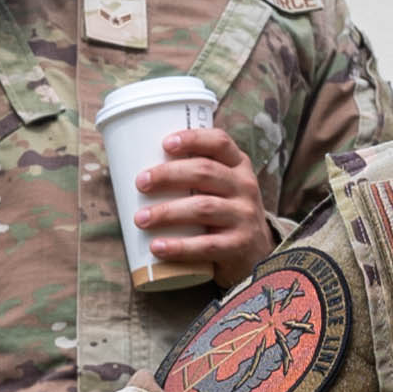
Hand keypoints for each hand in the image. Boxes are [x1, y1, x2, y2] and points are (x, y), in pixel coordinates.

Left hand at [129, 117, 267, 284]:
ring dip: (167, 212)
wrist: (256, 252)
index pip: (219, 142)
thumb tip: (136, 168)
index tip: (165, 143)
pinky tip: (157, 246)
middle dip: (168, 175)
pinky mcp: (240, 245)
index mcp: (238, 165)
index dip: (193, 139)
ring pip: (203, 207)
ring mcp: (244, 215)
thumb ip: (193, 176)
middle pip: (205, 172)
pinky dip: (179, 247)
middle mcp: (245, 186)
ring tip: (140, 218)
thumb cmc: (223, 212)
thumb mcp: (220, 187)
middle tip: (140, 182)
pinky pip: (206, 245)